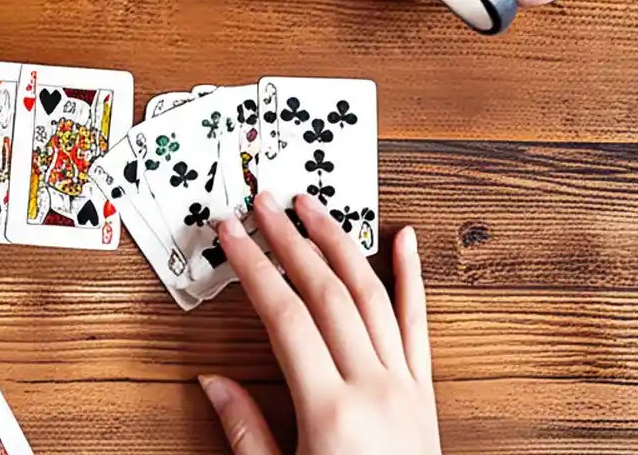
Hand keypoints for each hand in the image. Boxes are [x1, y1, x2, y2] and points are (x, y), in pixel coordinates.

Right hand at [199, 193, 437, 454]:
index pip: (286, 316)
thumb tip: (211, 381)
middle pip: (327, 294)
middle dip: (290, 241)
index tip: (232, 233)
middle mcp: (374, 391)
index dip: (254, 268)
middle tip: (263, 205)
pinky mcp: (425, 395)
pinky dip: (412, 278)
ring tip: (314, 208)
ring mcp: (405, 389)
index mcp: (331, 413)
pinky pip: (418, 325)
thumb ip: (245, 432)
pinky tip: (405, 240)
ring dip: (340, 244)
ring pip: (372, 296)